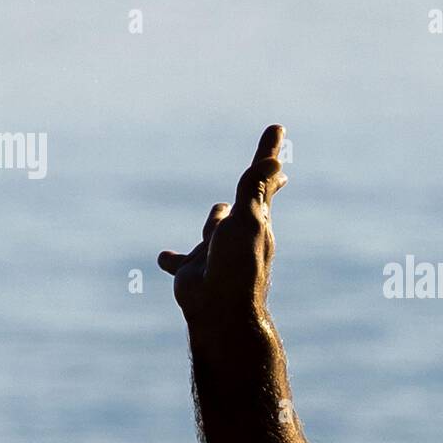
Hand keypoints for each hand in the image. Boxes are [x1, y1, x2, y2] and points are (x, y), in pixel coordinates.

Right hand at [157, 124, 287, 327]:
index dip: (269, 159)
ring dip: (214, 222)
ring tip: (220, 211)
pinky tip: (164, 259)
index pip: (263, 182)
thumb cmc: (239, 263)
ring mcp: (215, 252)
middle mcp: (237, 235)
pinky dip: (173, 260)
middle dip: (251, 191)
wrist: (220, 308)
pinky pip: (179, 262)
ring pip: (213, 230)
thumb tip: (276, 162)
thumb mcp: (250, 219)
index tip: (278, 133)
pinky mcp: (192, 271)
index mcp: (255, 221)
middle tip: (261, 177)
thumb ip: (256, 189)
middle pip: (243, 206)